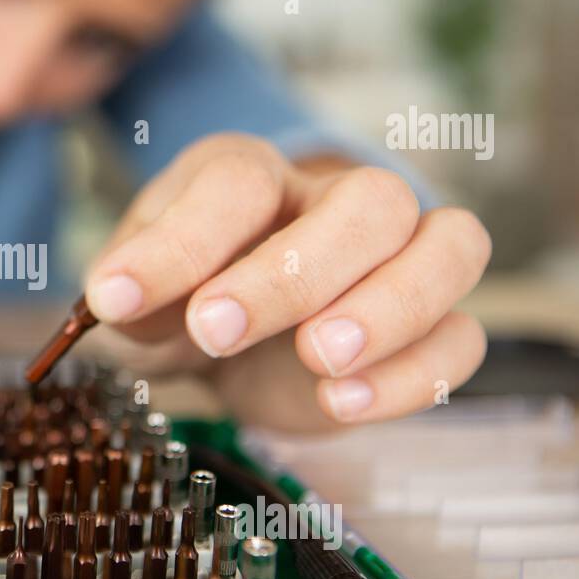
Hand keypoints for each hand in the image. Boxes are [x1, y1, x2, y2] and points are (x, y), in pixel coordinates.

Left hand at [83, 134, 490, 430]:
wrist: (224, 340)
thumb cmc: (181, 297)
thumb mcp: (137, 290)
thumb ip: (131, 287)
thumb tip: (117, 296)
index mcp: (254, 176)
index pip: (240, 181)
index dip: (182, 241)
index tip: (118, 300)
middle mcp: (336, 202)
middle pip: (371, 201)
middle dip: (295, 272)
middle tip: (218, 331)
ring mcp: (396, 262)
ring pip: (452, 247)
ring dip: (389, 308)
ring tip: (317, 358)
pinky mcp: (424, 333)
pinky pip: (461, 338)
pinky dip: (412, 375)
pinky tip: (340, 402)